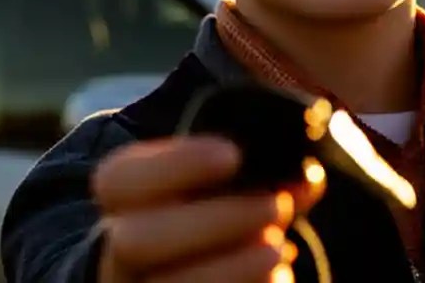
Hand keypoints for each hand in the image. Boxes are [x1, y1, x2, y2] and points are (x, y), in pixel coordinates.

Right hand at [92, 136, 324, 281]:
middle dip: (216, 221)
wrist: (208, 266)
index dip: (173, 165)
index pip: (118, 180)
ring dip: (236, 267)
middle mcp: (119, 256)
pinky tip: (277, 277)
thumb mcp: (234, 184)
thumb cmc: (227, 213)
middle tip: (275, 206)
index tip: (232, 154)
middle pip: (135, 240)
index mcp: (124, 204)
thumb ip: (264, 170)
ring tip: (279, 249)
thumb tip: (305, 174)